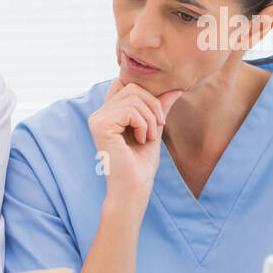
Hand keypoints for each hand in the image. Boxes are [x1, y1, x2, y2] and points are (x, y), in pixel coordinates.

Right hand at [88, 79, 181, 213]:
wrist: (134, 187)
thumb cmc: (141, 164)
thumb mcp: (154, 129)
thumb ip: (159, 108)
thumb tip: (175, 88)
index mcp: (107, 114)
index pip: (125, 85)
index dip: (145, 94)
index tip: (157, 117)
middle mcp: (98, 114)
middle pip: (132, 87)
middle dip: (153, 105)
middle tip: (158, 127)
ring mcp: (97, 119)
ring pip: (133, 98)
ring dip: (150, 118)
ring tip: (148, 137)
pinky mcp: (101, 126)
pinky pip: (130, 111)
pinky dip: (143, 124)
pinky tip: (140, 140)